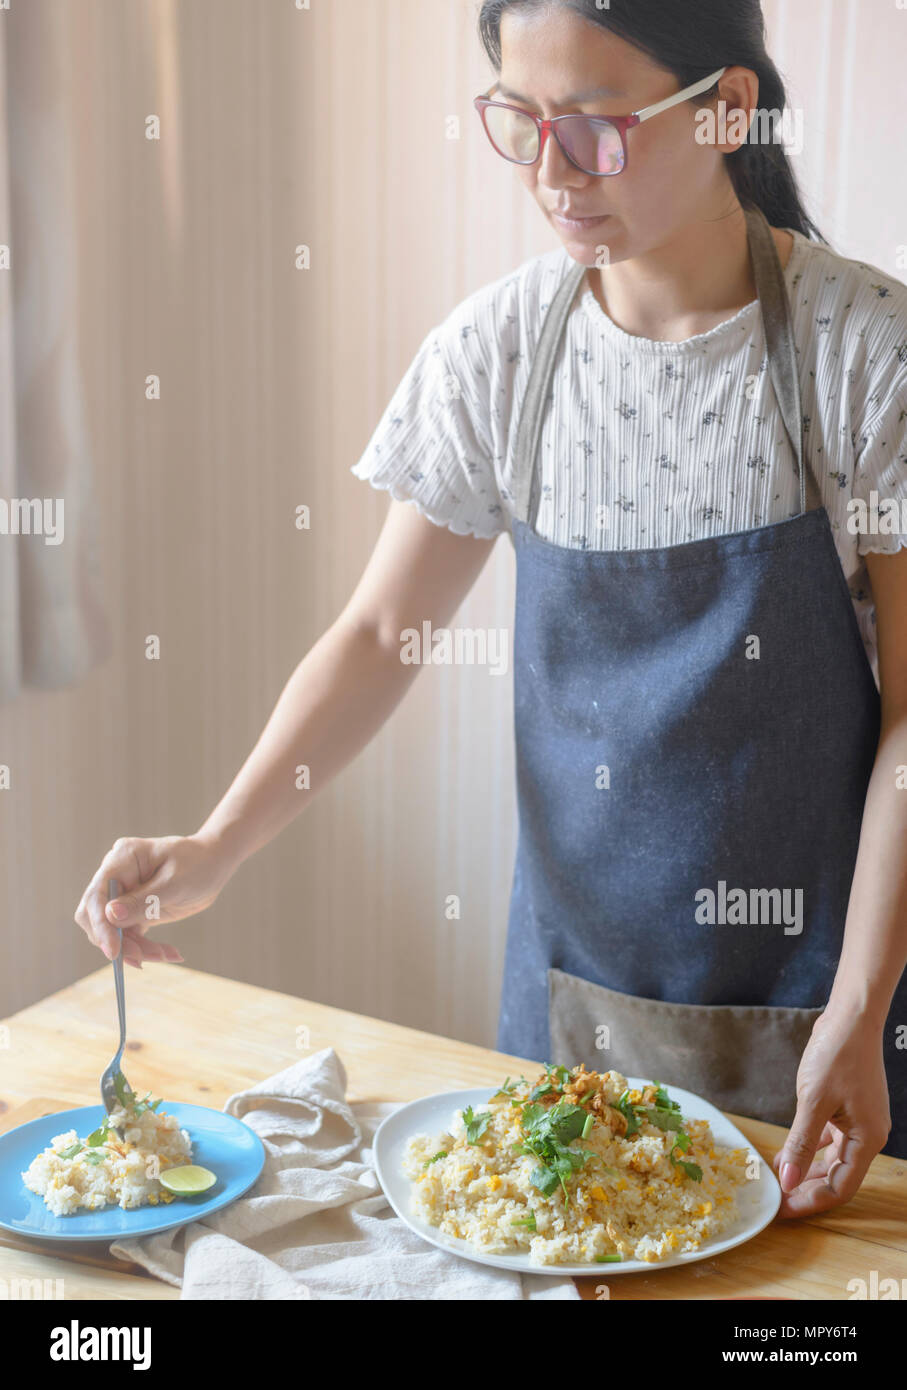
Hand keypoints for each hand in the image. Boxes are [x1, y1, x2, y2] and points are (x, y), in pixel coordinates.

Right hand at [74, 832, 235, 967]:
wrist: (214, 864)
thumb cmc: (197, 863)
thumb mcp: (174, 883)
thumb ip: (143, 900)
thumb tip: (110, 916)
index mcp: (121, 859)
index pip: (96, 895)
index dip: (100, 925)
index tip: (113, 951)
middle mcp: (117, 876)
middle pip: (98, 917)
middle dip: (119, 942)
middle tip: (144, 959)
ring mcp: (124, 895)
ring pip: (115, 932)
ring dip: (137, 949)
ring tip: (167, 954)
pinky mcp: (134, 911)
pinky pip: (130, 936)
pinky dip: (146, 948)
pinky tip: (169, 953)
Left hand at [772, 1005, 890, 1216]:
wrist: (850, 1018)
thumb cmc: (837, 1055)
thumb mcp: (813, 1102)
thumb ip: (800, 1144)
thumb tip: (788, 1180)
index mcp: (867, 1139)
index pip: (840, 1187)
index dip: (810, 1201)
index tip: (783, 1210)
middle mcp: (868, 1135)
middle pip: (837, 1176)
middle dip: (806, 1188)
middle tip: (777, 1198)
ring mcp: (859, 1121)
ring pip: (832, 1158)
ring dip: (805, 1169)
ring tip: (778, 1178)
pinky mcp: (848, 1108)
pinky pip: (829, 1138)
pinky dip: (809, 1147)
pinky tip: (787, 1152)